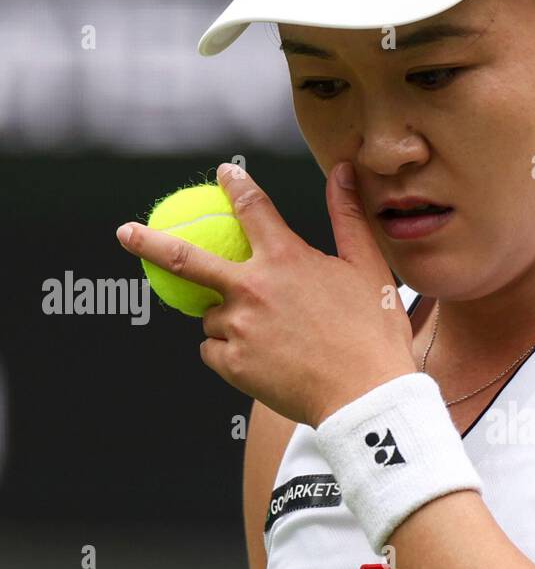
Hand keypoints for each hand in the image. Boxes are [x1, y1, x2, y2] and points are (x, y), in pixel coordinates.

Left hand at [116, 161, 417, 427]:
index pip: (250, 208)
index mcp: (286, 259)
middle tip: (126, 233)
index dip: (234, 185)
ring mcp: (238, 328)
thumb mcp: (368, 268)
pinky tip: (258, 359)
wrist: (365, 397)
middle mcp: (253, 289)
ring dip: (228, 319)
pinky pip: (212, 350)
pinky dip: (227, 352)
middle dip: (149, 241)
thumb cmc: (373, 333)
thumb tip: (340, 171)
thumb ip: (346, 216)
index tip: (224, 174)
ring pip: (211, 315)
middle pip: (184, 258)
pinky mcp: (232, 364)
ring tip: (269, 338)